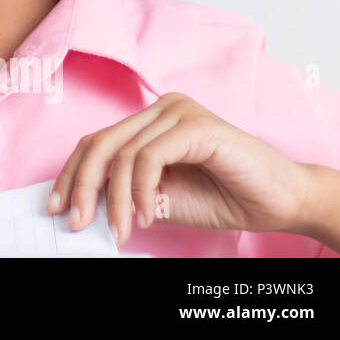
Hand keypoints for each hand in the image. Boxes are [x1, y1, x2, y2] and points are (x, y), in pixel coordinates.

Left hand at [47, 92, 315, 245]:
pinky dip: (139, 191)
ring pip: (123, 155)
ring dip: (114, 200)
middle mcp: (160, 109)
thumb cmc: (225, 197)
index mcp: (150, 122)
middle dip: (82, 186)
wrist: (282, 202)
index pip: (96, 143)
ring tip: (119, 231)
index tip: (56, 207)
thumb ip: (126, 192)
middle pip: (101, 144)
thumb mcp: (160, 199)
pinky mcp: (196, 125)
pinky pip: (150, 158)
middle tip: (76, 222)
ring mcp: (178, 111)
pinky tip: (144, 217)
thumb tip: (81, 203)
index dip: (72, 175)